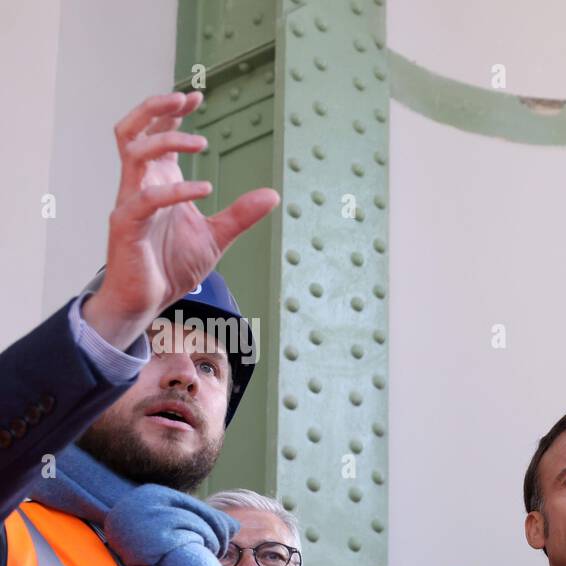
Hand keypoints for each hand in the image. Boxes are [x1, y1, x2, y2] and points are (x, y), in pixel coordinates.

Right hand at [82, 91, 278, 348]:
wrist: (147, 302)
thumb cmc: (171, 265)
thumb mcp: (216, 237)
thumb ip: (241, 215)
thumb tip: (273, 194)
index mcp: (157, 181)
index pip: (156, 133)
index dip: (172, 111)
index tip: (197, 97)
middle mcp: (139, 185)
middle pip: (133, 130)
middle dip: (156, 109)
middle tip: (185, 100)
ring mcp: (129, 202)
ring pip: (133, 153)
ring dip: (166, 141)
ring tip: (201, 144)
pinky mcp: (125, 225)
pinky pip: (146, 198)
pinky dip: (176, 190)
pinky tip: (205, 189)